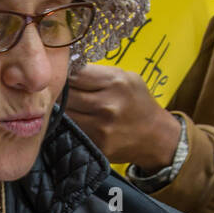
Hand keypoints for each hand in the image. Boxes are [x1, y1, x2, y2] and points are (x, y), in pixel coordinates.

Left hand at [67, 64, 181, 171]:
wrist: (156, 136)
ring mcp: (101, 127)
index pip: (74, 73)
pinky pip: (72, 130)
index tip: (62, 75)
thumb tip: (67, 69)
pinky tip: (72, 120)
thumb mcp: (126, 78)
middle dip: (60, 91)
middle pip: (66, 94)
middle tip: (57, 92)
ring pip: (65, 113)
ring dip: (60, 109)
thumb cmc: (138, 103)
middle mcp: (107, 105)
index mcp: (115, 82)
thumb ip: (98, 74)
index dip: (65, 74)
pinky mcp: (96, 143)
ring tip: (64, 105)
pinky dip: (68, 124)